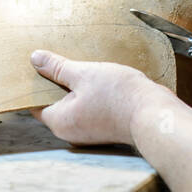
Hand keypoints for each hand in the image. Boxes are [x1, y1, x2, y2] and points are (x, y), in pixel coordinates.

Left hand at [30, 50, 162, 146]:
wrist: (155, 114)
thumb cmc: (120, 97)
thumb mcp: (84, 74)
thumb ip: (58, 67)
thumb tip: (35, 59)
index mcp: (60, 121)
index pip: (36, 103)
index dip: (36, 83)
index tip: (40, 67)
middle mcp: (71, 132)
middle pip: (56, 104)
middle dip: (59, 84)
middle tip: (65, 63)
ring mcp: (90, 132)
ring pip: (75, 106)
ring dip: (79, 89)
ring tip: (86, 70)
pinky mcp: (106, 128)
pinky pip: (91, 109)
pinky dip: (93, 96)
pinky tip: (101, 82)